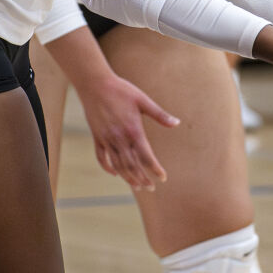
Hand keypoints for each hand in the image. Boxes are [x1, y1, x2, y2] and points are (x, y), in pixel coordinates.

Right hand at [77, 73, 178, 190]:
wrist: (95, 84)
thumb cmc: (121, 90)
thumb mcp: (143, 100)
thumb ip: (160, 114)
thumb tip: (177, 123)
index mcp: (133, 130)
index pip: (146, 156)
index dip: (155, 169)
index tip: (162, 177)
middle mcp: (119, 138)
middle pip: (132, 165)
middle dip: (142, 178)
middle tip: (150, 188)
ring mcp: (106, 139)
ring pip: (117, 164)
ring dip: (127, 177)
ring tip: (136, 186)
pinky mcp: (97, 137)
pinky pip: (101, 157)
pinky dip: (108, 167)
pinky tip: (115, 173)